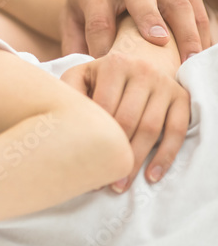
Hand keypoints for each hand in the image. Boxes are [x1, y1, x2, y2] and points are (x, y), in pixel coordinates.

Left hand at [61, 51, 189, 192]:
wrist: (137, 61)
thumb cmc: (100, 78)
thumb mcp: (80, 76)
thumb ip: (69, 92)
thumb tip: (64, 122)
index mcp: (115, 65)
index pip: (104, 106)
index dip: (95, 135)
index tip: (84, 160)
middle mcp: (143, 71)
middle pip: (129, 120)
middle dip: (115, 152)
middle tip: (101, 179)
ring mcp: (165, 84)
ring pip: (151, 129)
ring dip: (137, 161)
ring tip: (120, 184)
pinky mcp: (181, 98)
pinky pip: (176, 131)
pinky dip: (165, 156)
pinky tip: (152, 176)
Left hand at [62, 0, 210, 61]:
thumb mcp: (76, 5)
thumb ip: (73, 38)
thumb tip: (76, 71)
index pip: (98, 21)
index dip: (103, 46)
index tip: (111, 70)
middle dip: (149, 19)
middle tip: (159, 43)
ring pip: (176, 3)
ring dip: (186, 32)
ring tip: (189, 60)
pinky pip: (196, 5)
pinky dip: (201, 30)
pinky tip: (201, 52)